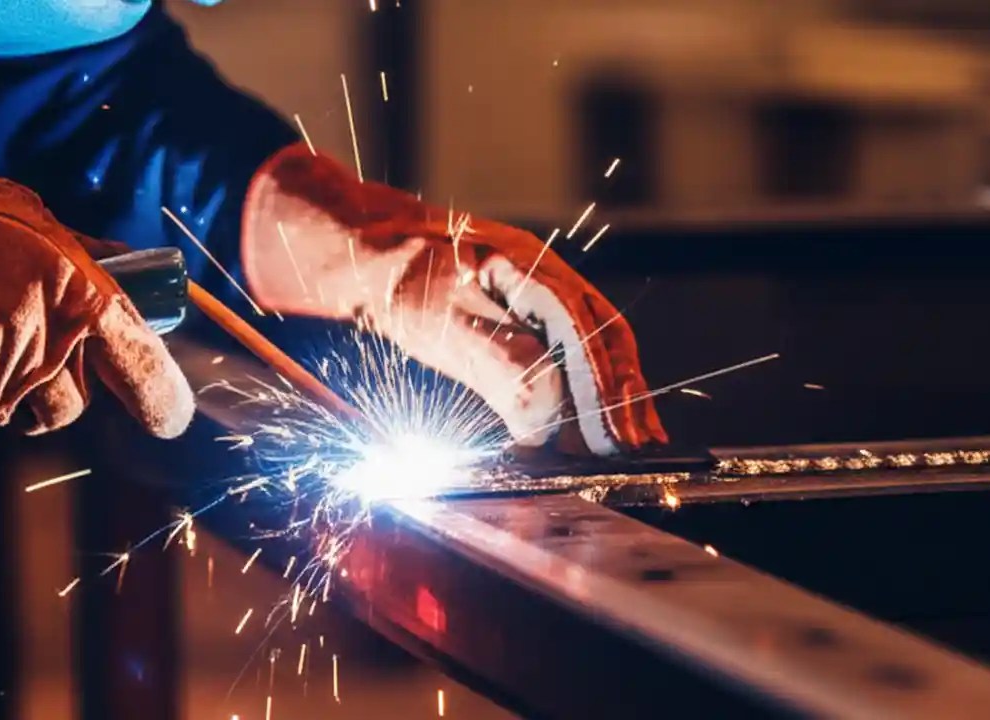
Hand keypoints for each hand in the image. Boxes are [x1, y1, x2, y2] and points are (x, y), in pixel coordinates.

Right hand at [0, 89, 193, 457]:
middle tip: (2, 347)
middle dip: (47, 393)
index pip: (143, 365)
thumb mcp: (29, 218)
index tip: (168, 420)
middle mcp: (48, 347)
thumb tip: (130, 275)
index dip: (161, 397)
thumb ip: (84, 258)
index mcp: (80, 297)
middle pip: (69, 409)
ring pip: (13, 424)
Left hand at [241, 144, 665, 453]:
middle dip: (622, 395)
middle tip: (636, 449)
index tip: (611, 440)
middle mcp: (542, 274)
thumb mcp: (438, 321)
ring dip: (612, 392)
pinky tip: (583, 416)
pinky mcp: (515, 309)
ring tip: (628, 440)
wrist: (352, 245)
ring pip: (590, 342)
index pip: (583, 336)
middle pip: (602, 336)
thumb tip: (546, 418)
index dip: (602, 391)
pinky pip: (564, 346)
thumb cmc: (388, 276)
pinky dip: (581, 383)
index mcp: (529, 267)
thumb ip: (498, 364)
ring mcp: (532, 288)